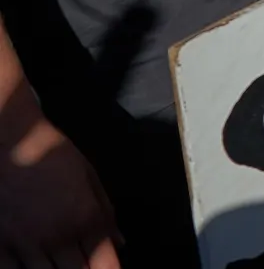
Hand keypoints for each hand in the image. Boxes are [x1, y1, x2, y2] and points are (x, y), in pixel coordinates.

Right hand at [0, 103, 119, 268]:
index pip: (105, 263)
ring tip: (58, 263)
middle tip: (82, 263)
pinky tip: (29, 265)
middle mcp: (57, 236)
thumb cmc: (51, 152)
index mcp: (85, 218)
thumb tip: (121, 242)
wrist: (9, 139)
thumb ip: (106, 212)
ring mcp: (25, 243)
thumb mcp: (89, 175)